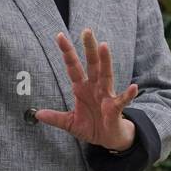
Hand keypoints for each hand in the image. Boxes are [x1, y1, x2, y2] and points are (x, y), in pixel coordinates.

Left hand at [36, 29, 138, 149]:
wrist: (109, 139)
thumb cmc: (92, 127)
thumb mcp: (70, 123)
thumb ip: (56, 118)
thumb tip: (38, 114)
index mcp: (81, 88)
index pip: (73, 67)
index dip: (67, 52)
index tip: (60, 36)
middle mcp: (95, 87)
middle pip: (92, 64)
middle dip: (89, 48)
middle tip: (87, 31)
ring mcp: (106, 96)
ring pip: (106, 75)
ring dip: (105, 61)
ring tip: (104, 46)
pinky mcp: (116, 108)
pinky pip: (122, 100)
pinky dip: (128, 94)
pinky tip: (133, 87)